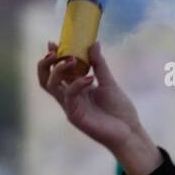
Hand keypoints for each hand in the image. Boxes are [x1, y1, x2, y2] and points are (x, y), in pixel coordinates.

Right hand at [38, 42, 159, 174]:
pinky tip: (89, 78)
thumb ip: (99, 65)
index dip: (52, 57)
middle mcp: (70, 97)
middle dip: (46, 64)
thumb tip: (94, 43)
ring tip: (72, 59)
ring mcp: (71, 107)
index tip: (53, 42)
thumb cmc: (119, 110)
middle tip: (54, 51)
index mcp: (76, 89)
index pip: (57, 71)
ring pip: (52, 86)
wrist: (129, 132)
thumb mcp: (109, 82)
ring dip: (59, 70)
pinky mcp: (75, 116)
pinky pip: (69, 97)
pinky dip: (77, 84)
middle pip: (46, 80)